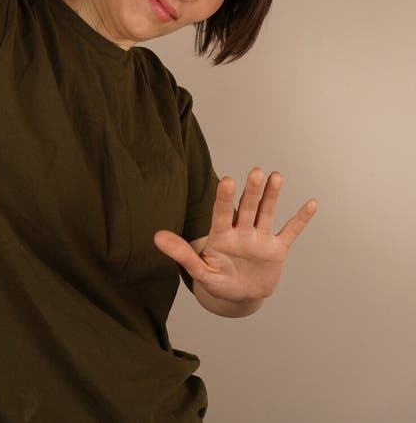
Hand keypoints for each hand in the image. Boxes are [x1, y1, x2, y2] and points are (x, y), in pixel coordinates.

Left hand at [153, 168, 317, 302]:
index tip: (226, 181)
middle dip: (251, 191)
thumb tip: (156, 237)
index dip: (225, 198)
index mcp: (222, 236)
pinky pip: (290, 232)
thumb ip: (182, 253)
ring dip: (272, 196)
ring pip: (267, 213)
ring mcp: (260, 239)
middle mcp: (242, 232)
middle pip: (247, 207)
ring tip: (276, 176)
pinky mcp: (277, 249)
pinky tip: (311, 203)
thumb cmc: (217, 280)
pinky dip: (301, 219)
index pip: (222, 213)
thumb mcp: (200, 271)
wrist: (239, 295)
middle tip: (255, 172)